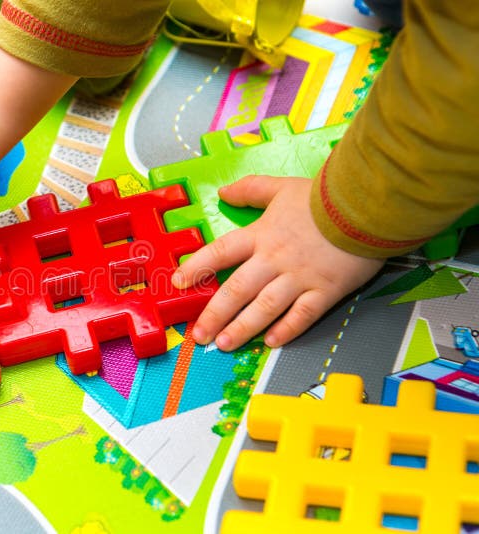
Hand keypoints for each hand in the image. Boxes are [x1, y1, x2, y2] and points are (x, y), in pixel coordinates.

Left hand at [172, 175, 384, 350]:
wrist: (366, 204)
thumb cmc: (324, 196)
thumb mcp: (281, 187)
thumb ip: (251, 190)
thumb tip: (223, 192)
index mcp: (260, 235)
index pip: (220, 253)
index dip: (197, 268)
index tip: (179, 283)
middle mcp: (273, 260)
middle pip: (236, 290)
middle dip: (214, 314)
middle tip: (198, 334)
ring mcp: (299, 278)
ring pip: (263, 308)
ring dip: (241, 328)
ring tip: (224, 344)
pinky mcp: (325, 291)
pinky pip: (302, 316)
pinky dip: (286, 330)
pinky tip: (271, 343)